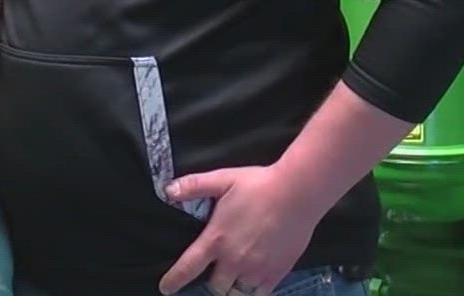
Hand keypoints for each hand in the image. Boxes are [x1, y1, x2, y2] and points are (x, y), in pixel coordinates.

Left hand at [157, 165, 329, 295]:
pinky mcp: (277, 272)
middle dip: (211, 283)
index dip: (174, 281)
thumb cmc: (258, 184)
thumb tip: (168, 191)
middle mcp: (234, 260)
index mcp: (216, 239)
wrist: (297, 192)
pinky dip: (254, 290)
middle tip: (213, 273)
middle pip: (215, 287)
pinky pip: (260, 293)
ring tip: (233, 279)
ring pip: (237, 293)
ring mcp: (256, 269)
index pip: (188, 268)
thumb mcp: (222, 179)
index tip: (166, 288)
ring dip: (232, 288)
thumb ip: (193, 186)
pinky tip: (254, 280)